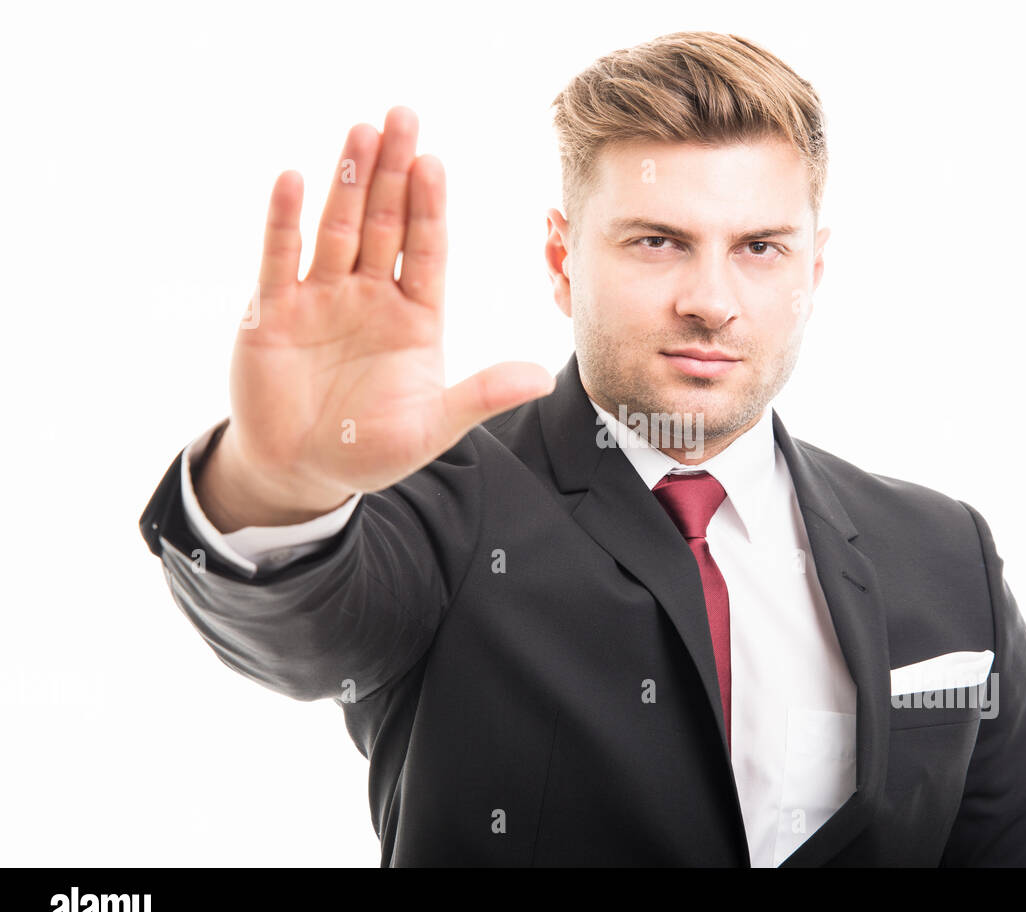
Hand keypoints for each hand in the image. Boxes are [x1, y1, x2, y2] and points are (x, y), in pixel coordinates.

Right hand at [201, 106, 553, 525]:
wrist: (301, 471)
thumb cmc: (370, 449)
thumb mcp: (432, 429)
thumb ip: (481, 396)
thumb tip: (543, 378)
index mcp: (414, 317)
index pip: (426, 249)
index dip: (429, 207)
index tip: (435, 163)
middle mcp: (370, 296)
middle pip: (385, 222)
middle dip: (394, 171)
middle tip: (403, 116)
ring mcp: (321, 298)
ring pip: (339, 227)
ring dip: (349, 181)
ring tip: (362, 132)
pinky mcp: (274, 312)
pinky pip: (280, 258)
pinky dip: (285, 221)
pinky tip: (293, 180)